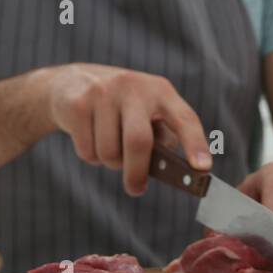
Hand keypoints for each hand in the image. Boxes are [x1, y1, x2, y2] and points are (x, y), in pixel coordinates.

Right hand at [43, 63, 210, 195]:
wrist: (69, 83)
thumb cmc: (120, 108)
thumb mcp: (146, 112)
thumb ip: (160, 138)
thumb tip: (172, 172)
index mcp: (160, 91)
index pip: (184, 119)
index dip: (195, 144)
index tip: (203, 169)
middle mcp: (134, 87)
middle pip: (138, 141)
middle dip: (136, 172)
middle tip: (136, 189)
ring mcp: (103, 93)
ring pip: (109, 152)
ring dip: (110, 163)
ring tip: (108, 148)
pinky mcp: (77, 104)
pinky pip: (87, 151)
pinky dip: (90, 156)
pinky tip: (89, 137)